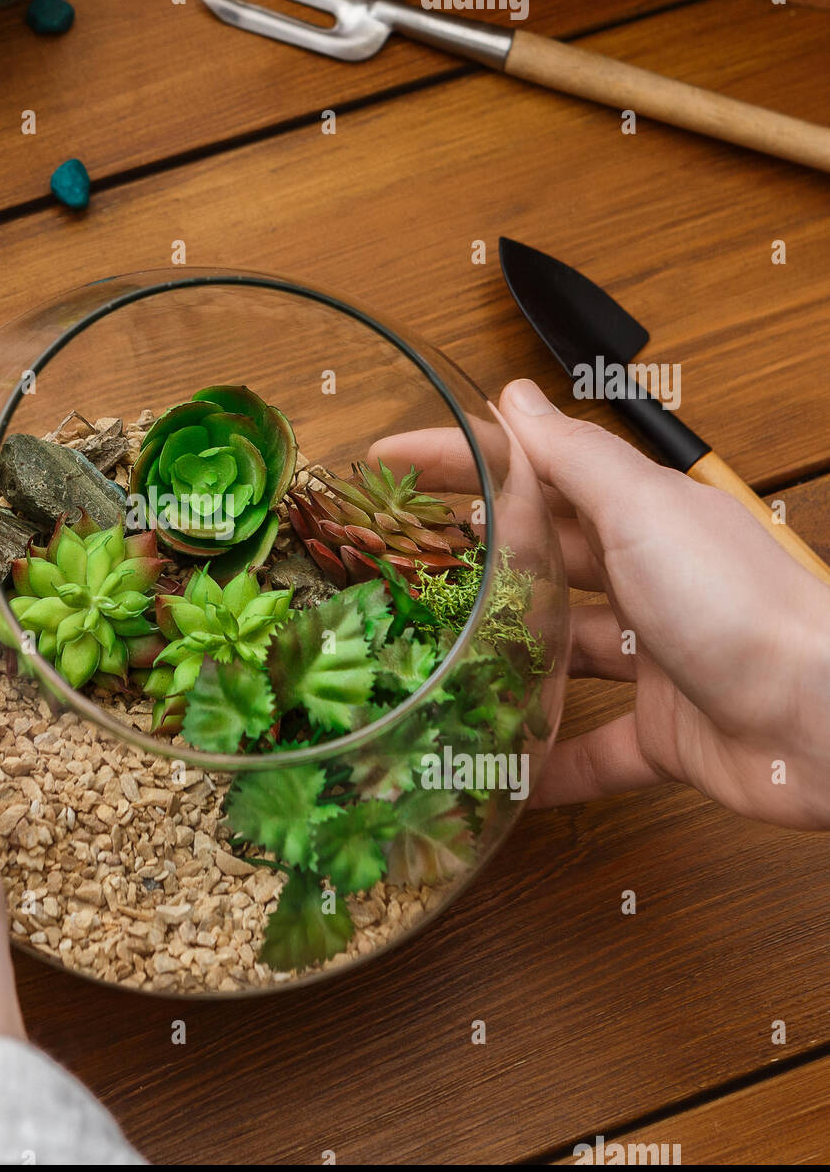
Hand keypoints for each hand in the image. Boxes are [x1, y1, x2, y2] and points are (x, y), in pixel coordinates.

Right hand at [370, 379, 829, 829]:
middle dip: (470, 559)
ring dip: (504, 662)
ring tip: (431, 664)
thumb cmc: (737, 603)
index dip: (458, 460)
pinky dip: (549, 764)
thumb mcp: (644, 512)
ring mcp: (654, 658)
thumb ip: (575, 459)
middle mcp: (644, 580)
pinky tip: (499, 774)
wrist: (826, 720)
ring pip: (560, 655)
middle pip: (540, 560)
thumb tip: (517, 398)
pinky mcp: (664, 732)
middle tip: (391, 565)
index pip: (530, 473)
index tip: (387, 461)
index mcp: (638, 516)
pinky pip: (593, 749)